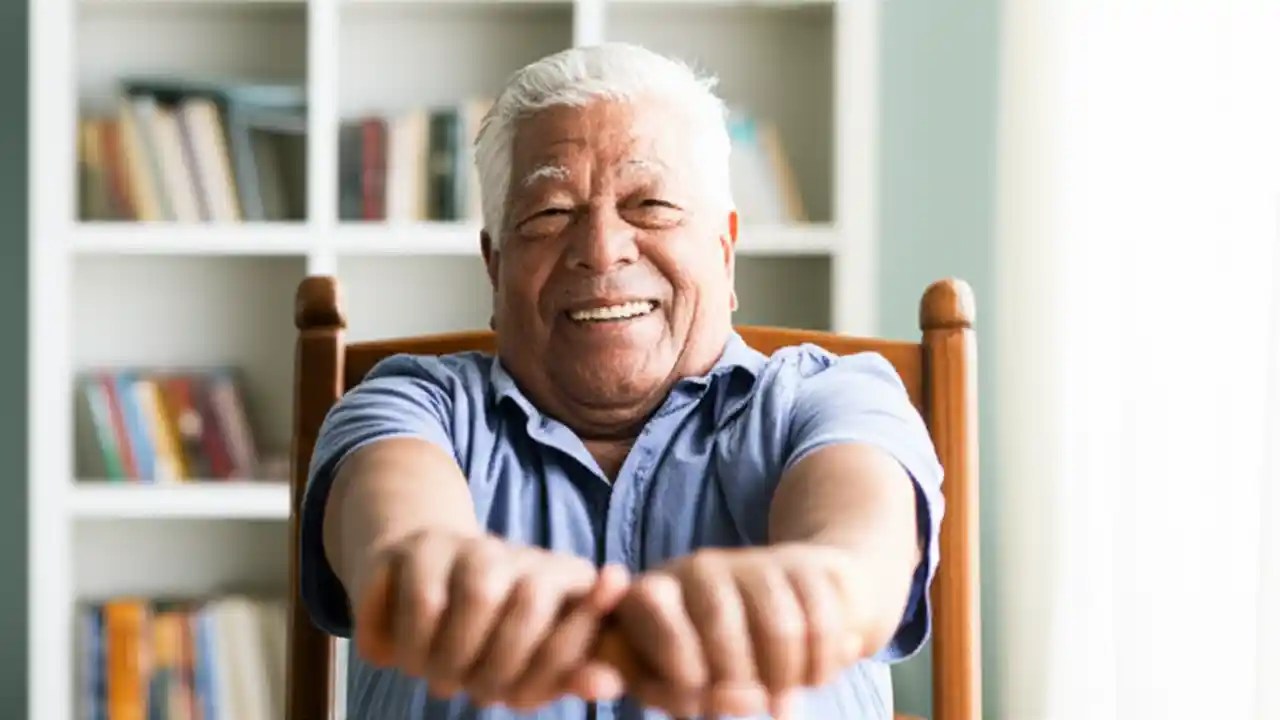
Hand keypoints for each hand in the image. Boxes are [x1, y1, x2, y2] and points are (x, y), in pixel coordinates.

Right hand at [352, 529, 630, 709]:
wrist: (421, 587)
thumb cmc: (493, 638)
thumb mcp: (535, 663)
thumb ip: (572, 672)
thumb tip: (608, 685)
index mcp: (564, 578)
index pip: (571, 627)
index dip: (543, 674)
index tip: (511, 694)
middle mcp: (517, 553)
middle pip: (527, 605)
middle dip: (494, 668)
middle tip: (471, 691)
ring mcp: (464, 544)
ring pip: (472, 598)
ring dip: (443, 658)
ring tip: (437, 676)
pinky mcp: (413, 546)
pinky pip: (416, 600)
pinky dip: (405, 643)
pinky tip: (400, 655)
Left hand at [610, 543, 866, 717]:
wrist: (778, 614)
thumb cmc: (709, 659)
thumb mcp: (675, 679)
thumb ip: (681, 692)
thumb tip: (725, 697)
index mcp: (655, 591)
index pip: (652, 602)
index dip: (673, 649)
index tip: (695, 681)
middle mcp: (701, 568)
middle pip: (720, 624)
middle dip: (739, 679)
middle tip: (751, 703)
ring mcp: (753, 561)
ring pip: (779, 628)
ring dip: (785, 678)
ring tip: (781, 701)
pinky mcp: (806, 566)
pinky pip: (822, 623)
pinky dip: (821, 665)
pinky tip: (813, 679)